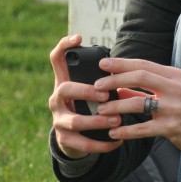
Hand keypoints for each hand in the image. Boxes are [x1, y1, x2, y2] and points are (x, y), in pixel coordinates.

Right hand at [48, 35, 121, 157]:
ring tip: (116, 120)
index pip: (57, 59)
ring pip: (75, 121)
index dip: (64, 46)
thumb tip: (124, 69)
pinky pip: (83, 144)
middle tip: (106, 95)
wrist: (72, 139)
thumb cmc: (86, 108)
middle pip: (65, 89)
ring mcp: (58, 120)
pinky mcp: (65, 140)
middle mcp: (57, 99)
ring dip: (98, 121)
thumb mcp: (87, 92)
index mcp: (63, 83)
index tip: (79, 37)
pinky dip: (102, 144)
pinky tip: (117, 141)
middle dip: (86, 91)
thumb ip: (99, 81)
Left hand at [94, 56, 180, 164]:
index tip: (103, 63)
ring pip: (138, 103)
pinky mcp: (172, 128)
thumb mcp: (174, 92)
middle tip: (96, 86)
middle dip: (114, 80)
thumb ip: (148, 89)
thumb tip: (120, 86)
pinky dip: (126, 130)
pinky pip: (143, 129)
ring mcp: (173, 108)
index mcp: (175, 76)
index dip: (121, 63)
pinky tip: (114, 132)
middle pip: (139, 77)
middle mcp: (175, 88)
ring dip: (116, 106)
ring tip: (101, 111)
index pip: (143, 64)